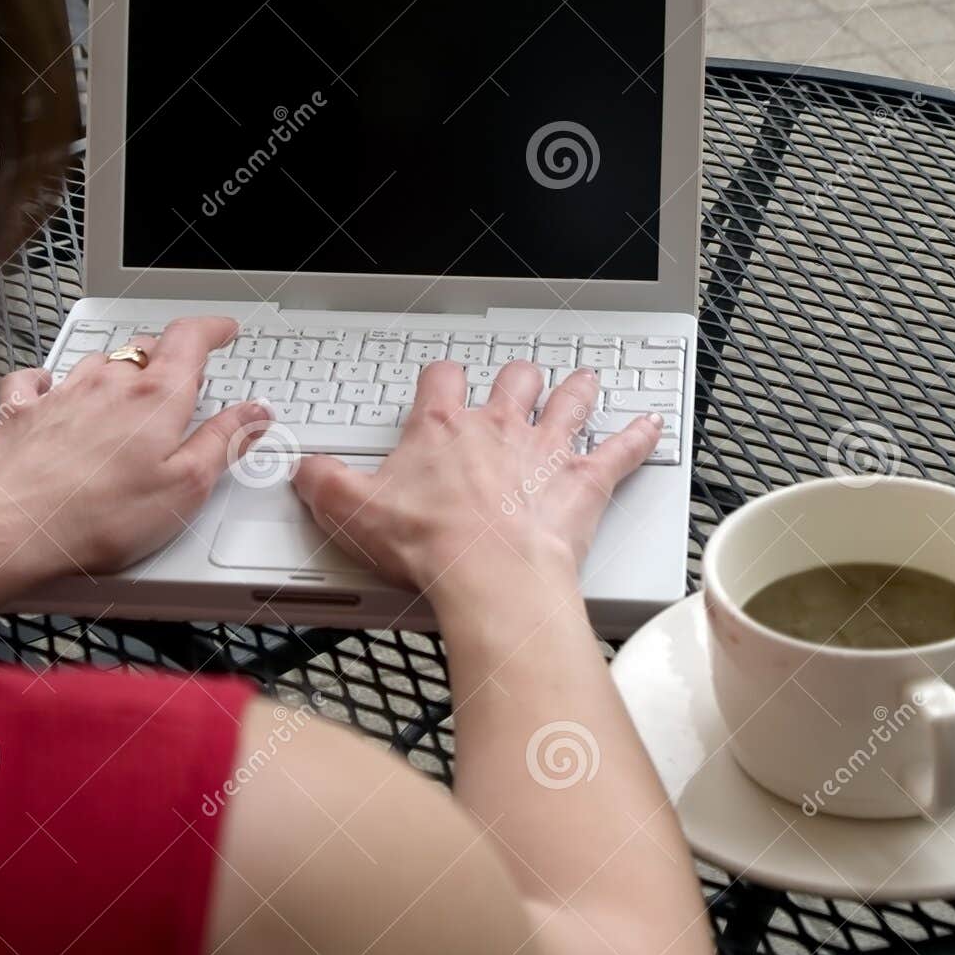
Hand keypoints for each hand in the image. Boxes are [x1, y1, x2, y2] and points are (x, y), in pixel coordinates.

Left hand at [0, 316, 270, 578]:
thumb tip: (256, 412)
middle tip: (183, 375)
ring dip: (117, 368)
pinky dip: (48, 379)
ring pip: (97, 361)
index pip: (190, 338)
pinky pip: (35, 378)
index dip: (212, 328)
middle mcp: (108, 383)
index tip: (223, 330)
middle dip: (168, 355)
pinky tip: (50, 387)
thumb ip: (224, 441)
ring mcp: (62, 393)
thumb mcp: (186, 486)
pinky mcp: (23, 413)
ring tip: (127, 389)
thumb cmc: (101, 517)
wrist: (18, 530)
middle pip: (146, 347)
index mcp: (156, 397)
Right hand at [293, 361, 661, 594]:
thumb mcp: (352, 513)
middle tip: (519, 384)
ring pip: (569, 400)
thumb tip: (304, 469)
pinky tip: (650, 425)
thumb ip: (324, 484)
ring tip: (583, 382)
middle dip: (517, 378)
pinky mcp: (584, 481)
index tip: (444, 386)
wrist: (489, 576)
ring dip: (577, 390)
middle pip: (513, 379)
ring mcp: (546, 450)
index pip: (443, 380)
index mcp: (443, 430)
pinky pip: (620, 449)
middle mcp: (499, 428)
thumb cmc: (431, 547)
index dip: (444, 380)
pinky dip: (638, 437)